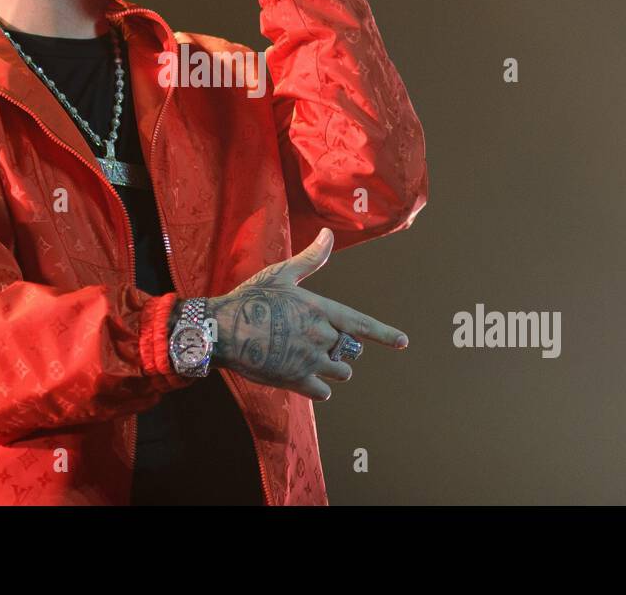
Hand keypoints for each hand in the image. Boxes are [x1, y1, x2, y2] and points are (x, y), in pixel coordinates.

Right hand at [206, 228, 409, 400]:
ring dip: (335, 368)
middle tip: (319, 341)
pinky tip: (309, 381)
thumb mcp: (281, 274)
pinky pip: (322, 391)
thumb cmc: (251, 297)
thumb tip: (328, 234)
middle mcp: (320, 335)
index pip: (362, 323)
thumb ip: (311, 259)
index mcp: (321, 309)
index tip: (403, 342)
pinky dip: (320, 387)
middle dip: (342, 347)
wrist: (222, 329)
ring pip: (341, 371)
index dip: (385, 334)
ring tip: (316, 359)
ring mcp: (309, 359)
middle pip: (350, 349)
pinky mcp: (295, 379)